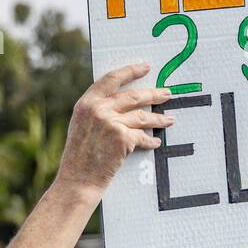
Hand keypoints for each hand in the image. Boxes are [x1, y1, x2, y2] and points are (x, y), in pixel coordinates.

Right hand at [53, 63, 172, 204]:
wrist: (78, 180)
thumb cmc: (80, 156)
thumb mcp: (82, 125)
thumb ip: (98, 110)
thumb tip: (124, 101)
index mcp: (87, 103)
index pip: (112, 78)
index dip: (131, 71)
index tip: (145, 67)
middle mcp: (99, 109)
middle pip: (134, 96)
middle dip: (154, 94)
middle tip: (167, 93)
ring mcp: (111, 123)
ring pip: (143, 116)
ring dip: (159, 118)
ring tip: (169, 119)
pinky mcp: (123, 138)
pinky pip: (143, 137)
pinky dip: (151, 140)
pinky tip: (156, 141)